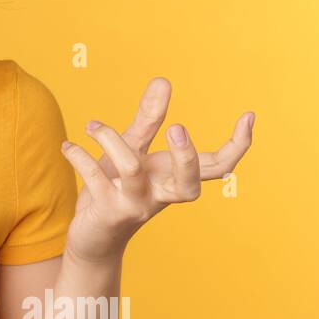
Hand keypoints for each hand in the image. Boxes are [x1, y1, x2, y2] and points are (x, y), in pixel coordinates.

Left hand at [58, 77, 254, 266]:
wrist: (92, 238)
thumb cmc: (116, 190)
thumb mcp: (132, 151)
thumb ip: (148, 120)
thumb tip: (164, 80)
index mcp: (173, 179)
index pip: (218, 166)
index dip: (238, 145)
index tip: (249, 115)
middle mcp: (161, 196)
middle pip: (190, 184)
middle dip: (186, 156)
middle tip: (177, 126)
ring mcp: (135, 206)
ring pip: (133, 170)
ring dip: (111, 141)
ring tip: (92, 126)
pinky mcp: (107, 213)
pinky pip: (95, 178)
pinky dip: (79, 157)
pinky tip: (68, 147)